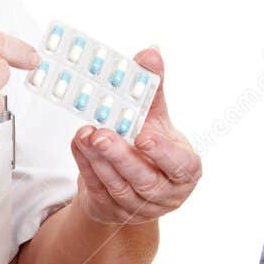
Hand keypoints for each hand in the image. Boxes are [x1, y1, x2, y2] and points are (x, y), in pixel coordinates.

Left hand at [70, 48, 201, 225]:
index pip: (180, 166)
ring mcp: (138, 208)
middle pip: (144, 180)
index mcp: (185, 170)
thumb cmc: (149, 142)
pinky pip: (97, 188)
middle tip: (101, 133)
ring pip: (118, 186)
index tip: (144, 136)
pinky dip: (85, 165)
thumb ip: (153, 88)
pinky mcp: (111, 211)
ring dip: (98, 160)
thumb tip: (150, 52)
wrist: (129, 178)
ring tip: (85, 134)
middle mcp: (165, 194)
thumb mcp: (156, 116)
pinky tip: (78, 143)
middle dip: (121, 156)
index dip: (163, 154)